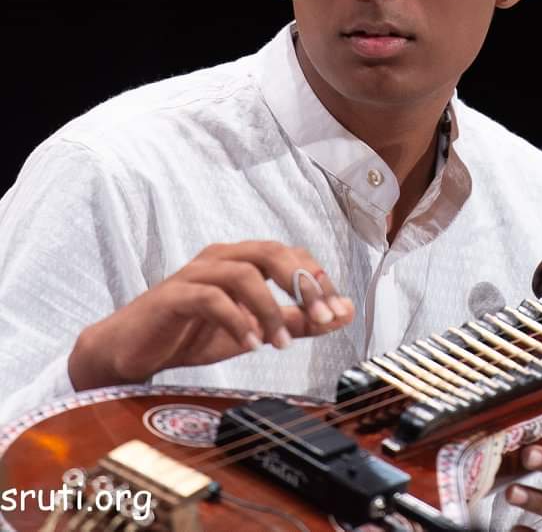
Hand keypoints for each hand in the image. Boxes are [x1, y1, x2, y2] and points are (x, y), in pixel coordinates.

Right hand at [68, 240, 354, 389]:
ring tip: (281, 343)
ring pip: (244, 273)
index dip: (319, 281)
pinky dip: (236, 319)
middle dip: (303, 285)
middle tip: (323, 318)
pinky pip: (210, 298)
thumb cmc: (192, 334)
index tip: (338, 314)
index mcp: (244, 260)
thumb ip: (298, 320)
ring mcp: (195, 274)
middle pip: (273, 252)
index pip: (293, 256)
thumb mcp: (256, 330)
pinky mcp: (172, 296)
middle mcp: (222, 258)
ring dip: (270, 309)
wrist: (129, 354)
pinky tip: (250, 344)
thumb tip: (347, 312)